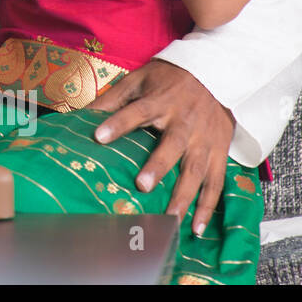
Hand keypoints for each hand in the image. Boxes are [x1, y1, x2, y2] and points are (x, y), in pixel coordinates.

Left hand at [91, 60, 234, 235]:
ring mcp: (205, 139)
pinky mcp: (219, 152)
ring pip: (196, 169)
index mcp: (160, 102)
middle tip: (142, 185)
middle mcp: (185, 122)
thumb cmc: (170, 79)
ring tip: (170, 218)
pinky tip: (195, 227)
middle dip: (159, 166)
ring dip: (185, 195)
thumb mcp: (140, 79)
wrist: (217, 74)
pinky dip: (208, 206)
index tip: (98, 136)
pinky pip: (216, 182)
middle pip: (173, 145)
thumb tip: (81, 114)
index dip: (118, 124)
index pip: (137, 112)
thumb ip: (113, 98)